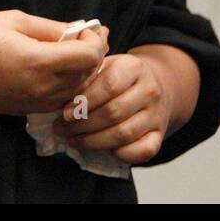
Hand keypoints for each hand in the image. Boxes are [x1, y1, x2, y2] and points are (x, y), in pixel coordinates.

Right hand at [0, 10, 108, 114]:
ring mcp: (38, 103)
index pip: (90, 56)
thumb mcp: (13, 21)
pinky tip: (54, 69)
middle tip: (83, 37)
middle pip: (88, 73)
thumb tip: (78, 30)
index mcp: (40, 62)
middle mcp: (44, 87)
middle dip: (91, 53)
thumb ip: (50, 27)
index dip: (96, 40)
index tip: (87, 29)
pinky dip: (67, 84)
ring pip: (78, 89)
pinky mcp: (30, 110)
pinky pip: (62, 99)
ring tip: (70, 51)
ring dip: (81, 70)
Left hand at [52, 52, 172, 163]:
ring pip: (124, 133)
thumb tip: (59, 95)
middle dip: (83, 124)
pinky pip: (144, 151)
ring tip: (72, 139)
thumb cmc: (116, 77)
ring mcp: (157, 114)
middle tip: (60, 129)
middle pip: (114, 112)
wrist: (151, 86)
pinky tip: (101, 150)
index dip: (84, 101)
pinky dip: (121, 154)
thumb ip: (85, 77)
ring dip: (93, 141)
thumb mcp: (102, 66)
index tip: (64, 112)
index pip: (109, 85)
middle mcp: (149, 90)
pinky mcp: (161, 135)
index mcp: (133, 67)